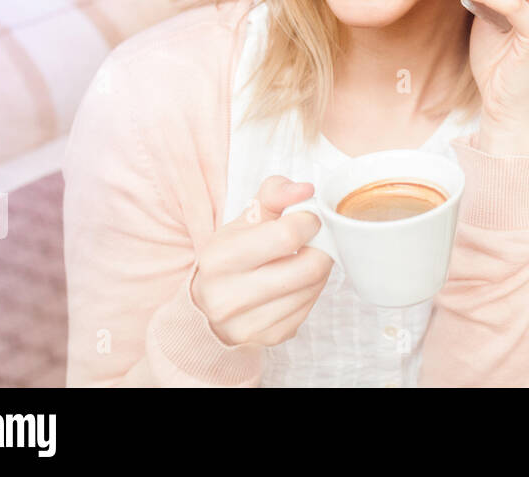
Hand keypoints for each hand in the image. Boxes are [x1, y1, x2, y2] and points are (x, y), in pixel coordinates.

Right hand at [190, 175, 332, 347]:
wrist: (205, 308)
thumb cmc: (230, 256)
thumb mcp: (244, 219)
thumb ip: (275, 194)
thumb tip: (306, 190)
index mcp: (221, 258)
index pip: (288, 236)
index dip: (309, 221)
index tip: (307, 219)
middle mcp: (230, 296)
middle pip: (309, 267)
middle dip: (322, 247)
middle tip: (316, 240)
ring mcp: (249, 323)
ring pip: (313, 288)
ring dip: (319, 268)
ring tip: (304, 258)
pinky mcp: (268, 339)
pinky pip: (309, 309)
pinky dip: (311, 291)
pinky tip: (297, 282)